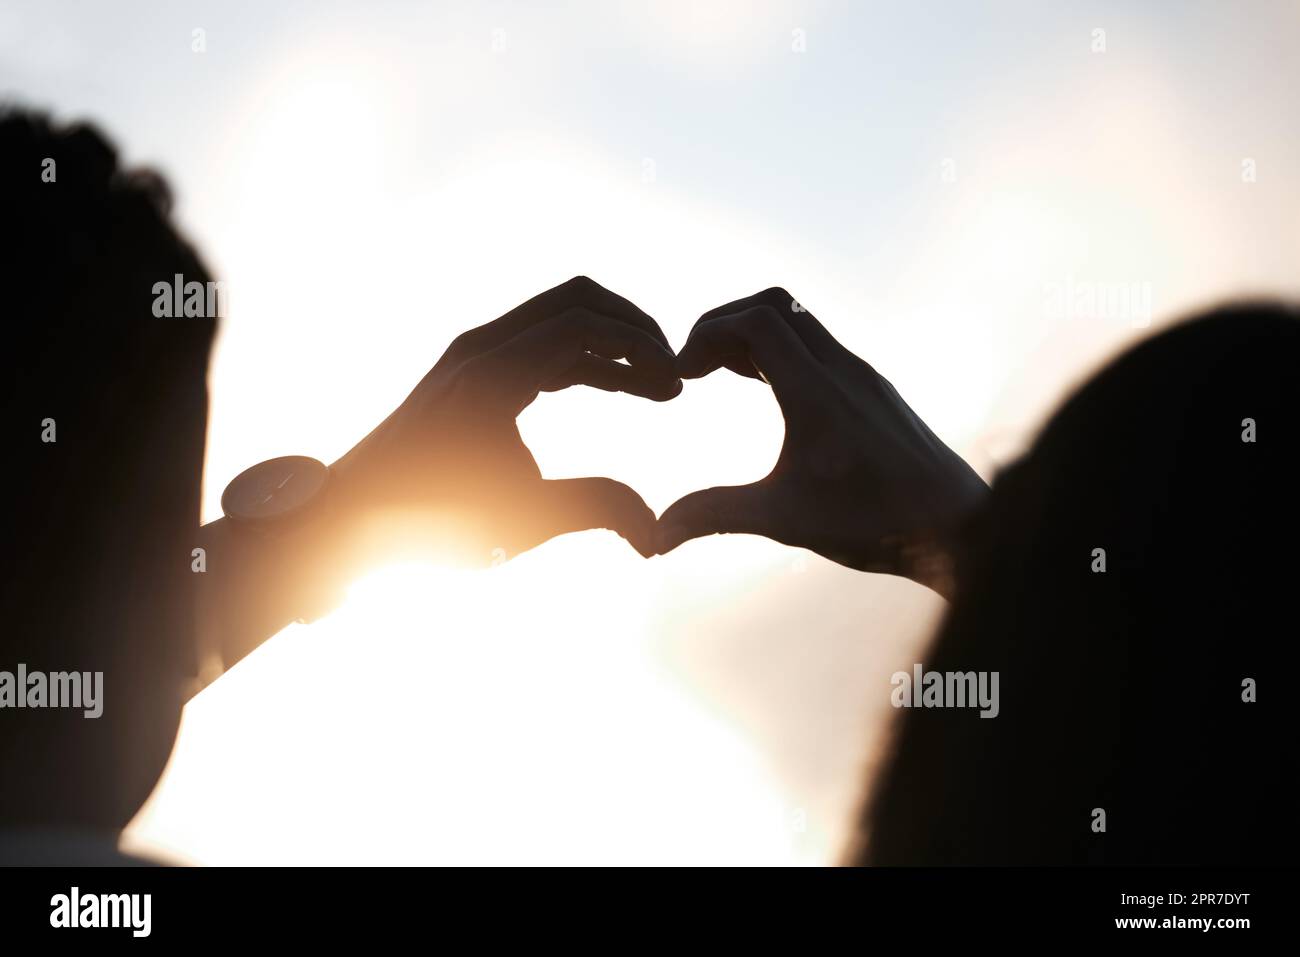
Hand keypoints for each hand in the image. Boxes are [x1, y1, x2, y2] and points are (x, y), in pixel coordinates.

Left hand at [331, 276, 681, 563]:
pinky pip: (541, 345)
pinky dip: (583, 360)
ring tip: (655, 390)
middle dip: (633, 332)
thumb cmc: (428, 519)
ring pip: (560, 321)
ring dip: (610, 347)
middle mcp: (481, 349)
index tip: (676, 385)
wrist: (351, 517)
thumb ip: (594, 509)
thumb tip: (655, 532)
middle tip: (671, 375)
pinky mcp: (473, 373)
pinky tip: (613, 389)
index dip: (640, 348)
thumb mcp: (519, 520)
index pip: (584, 324)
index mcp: (492, 373)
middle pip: (576, 302)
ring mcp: (474, 357)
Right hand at [655, 288, 986, 595]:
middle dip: (724, 323)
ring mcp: (862, 376)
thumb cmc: (876, 522)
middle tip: (694, 364)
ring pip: (800, 322)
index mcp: (817, 392)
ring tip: (718, 373)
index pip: (757, 321)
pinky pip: (819, 346)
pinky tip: (766, 390)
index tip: (682, 373)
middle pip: (775, 304)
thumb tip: (657, 536)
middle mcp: (842, 371)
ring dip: (753, 335)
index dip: (708, 333)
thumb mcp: (784, 521)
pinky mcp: (873, 390)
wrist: (957, 527)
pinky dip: (781, 351)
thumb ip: (716, 516)